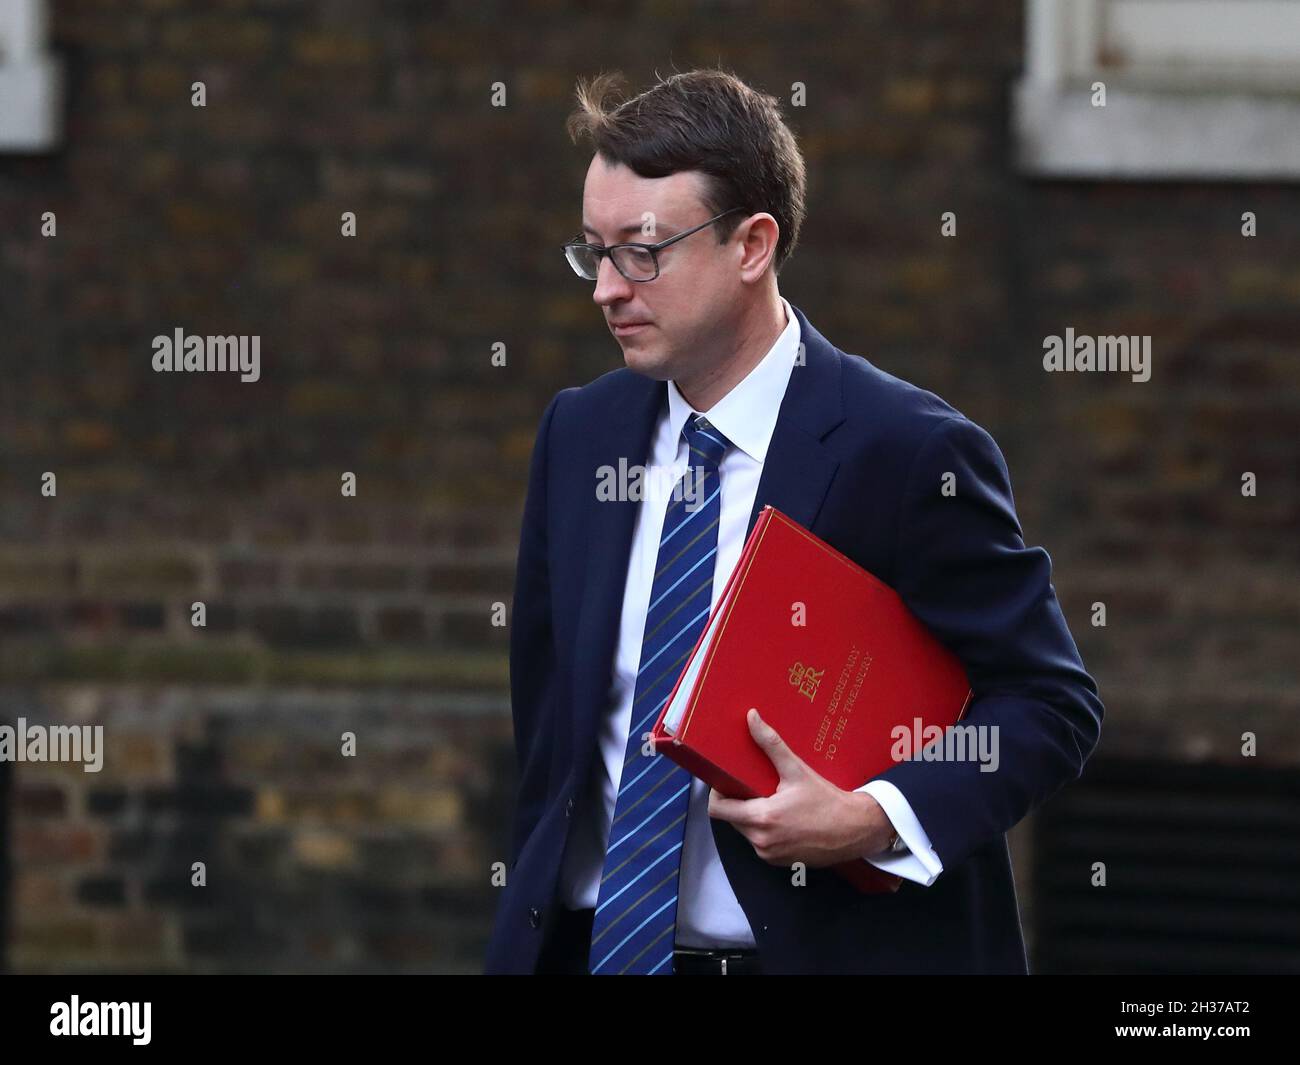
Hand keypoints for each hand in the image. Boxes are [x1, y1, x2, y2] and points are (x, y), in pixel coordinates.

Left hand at [707, 708, 896, 867]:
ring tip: (768, 799)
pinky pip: (760, 843)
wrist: (855, 829)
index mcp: (762, 818)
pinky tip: (781, 817)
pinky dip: (765, 831)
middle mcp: (761, 841)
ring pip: (745, 832)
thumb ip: (770, 743)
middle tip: (752, 785)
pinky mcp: (779, 862)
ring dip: (751, 816)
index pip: (717, 810)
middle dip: (737, 802)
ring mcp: (770, 854)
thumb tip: (752, 718)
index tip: (727, 781)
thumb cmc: (827, 801)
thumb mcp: (797, 770)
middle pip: (731, 819)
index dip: (718, 793)